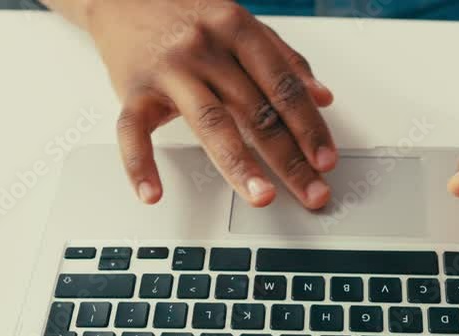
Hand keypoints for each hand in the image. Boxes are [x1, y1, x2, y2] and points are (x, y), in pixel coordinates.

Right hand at [85, 0, 336, 207]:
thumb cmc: (185, 14)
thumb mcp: (239, 23)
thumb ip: (282, 58)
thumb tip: (321, 96)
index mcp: (236, 28)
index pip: (283, 85)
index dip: (309, 126)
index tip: (326, 159)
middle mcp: (205, 47)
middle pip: (256, 110)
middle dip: (289, 157)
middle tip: (311, 191)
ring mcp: (169, 69)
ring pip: (209, 122)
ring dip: (239, 164)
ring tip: (261, 196)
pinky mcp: (133, 90)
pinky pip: (133, 131)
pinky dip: (139, 165)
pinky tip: (153, 193)